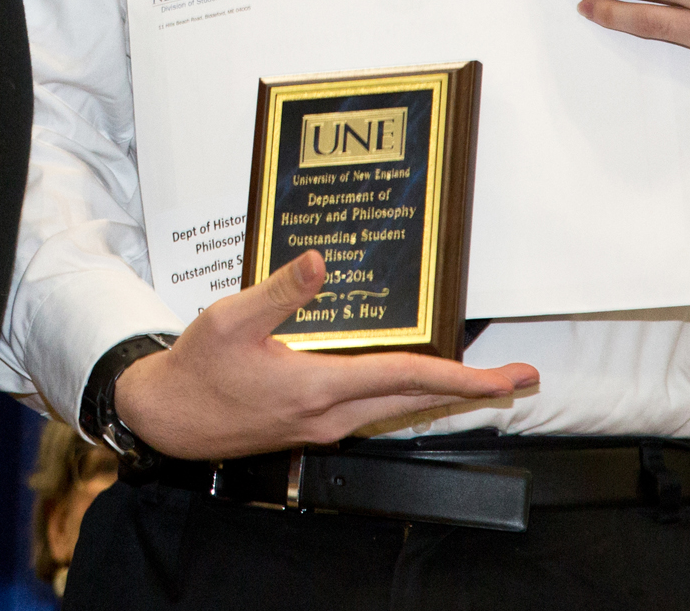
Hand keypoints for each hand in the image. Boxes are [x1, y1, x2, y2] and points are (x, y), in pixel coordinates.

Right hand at [112, 251, 537, 460]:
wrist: (170, 419)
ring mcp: (325, 426)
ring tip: (480, 379)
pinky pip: (376, 410)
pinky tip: (414, 382)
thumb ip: (279, 291)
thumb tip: (319, 264)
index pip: (404, 378)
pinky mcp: (314, 426)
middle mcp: (331, 415)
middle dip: (471, 391)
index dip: (459, 376)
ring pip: (399, 408)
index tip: (501, 376)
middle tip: (519, 379)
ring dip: (442, 393)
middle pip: (417, 401)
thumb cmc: (197, 369)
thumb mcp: (230, 319)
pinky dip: (407, 395)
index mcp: (317, 387)